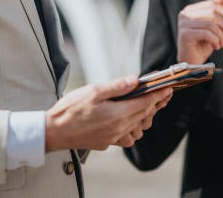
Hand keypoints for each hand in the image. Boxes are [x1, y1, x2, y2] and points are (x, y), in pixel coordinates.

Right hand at [45, 76, 172, 151]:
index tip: (168, 87)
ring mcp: (113, 137)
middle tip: (164, 92)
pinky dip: (132, 129)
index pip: (146, 103)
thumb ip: (117, 86)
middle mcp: (119, 128)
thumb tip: (135, 80)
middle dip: (156, 103)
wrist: (54, 132)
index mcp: (118, 114)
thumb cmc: (70, 110)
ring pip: (138, 127)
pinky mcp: (106, 142)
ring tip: (148, 105)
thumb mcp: (93, 91)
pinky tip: (129, 121)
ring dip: (145, 116)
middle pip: (144, 114)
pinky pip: (127, 137)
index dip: (158, 94)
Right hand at [177, 0, 222, 64]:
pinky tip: (217, 47)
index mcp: (190, 10)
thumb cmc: (202, 44)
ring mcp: (183, 24)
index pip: (212, 4)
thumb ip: (215, 12)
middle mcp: (185, 14)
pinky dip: (216, 40)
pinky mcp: (185, 35)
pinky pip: (207, 34)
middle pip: (212, 12)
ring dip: (221, 35)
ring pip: (211, 24)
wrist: (192, 63)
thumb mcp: (213, 27)